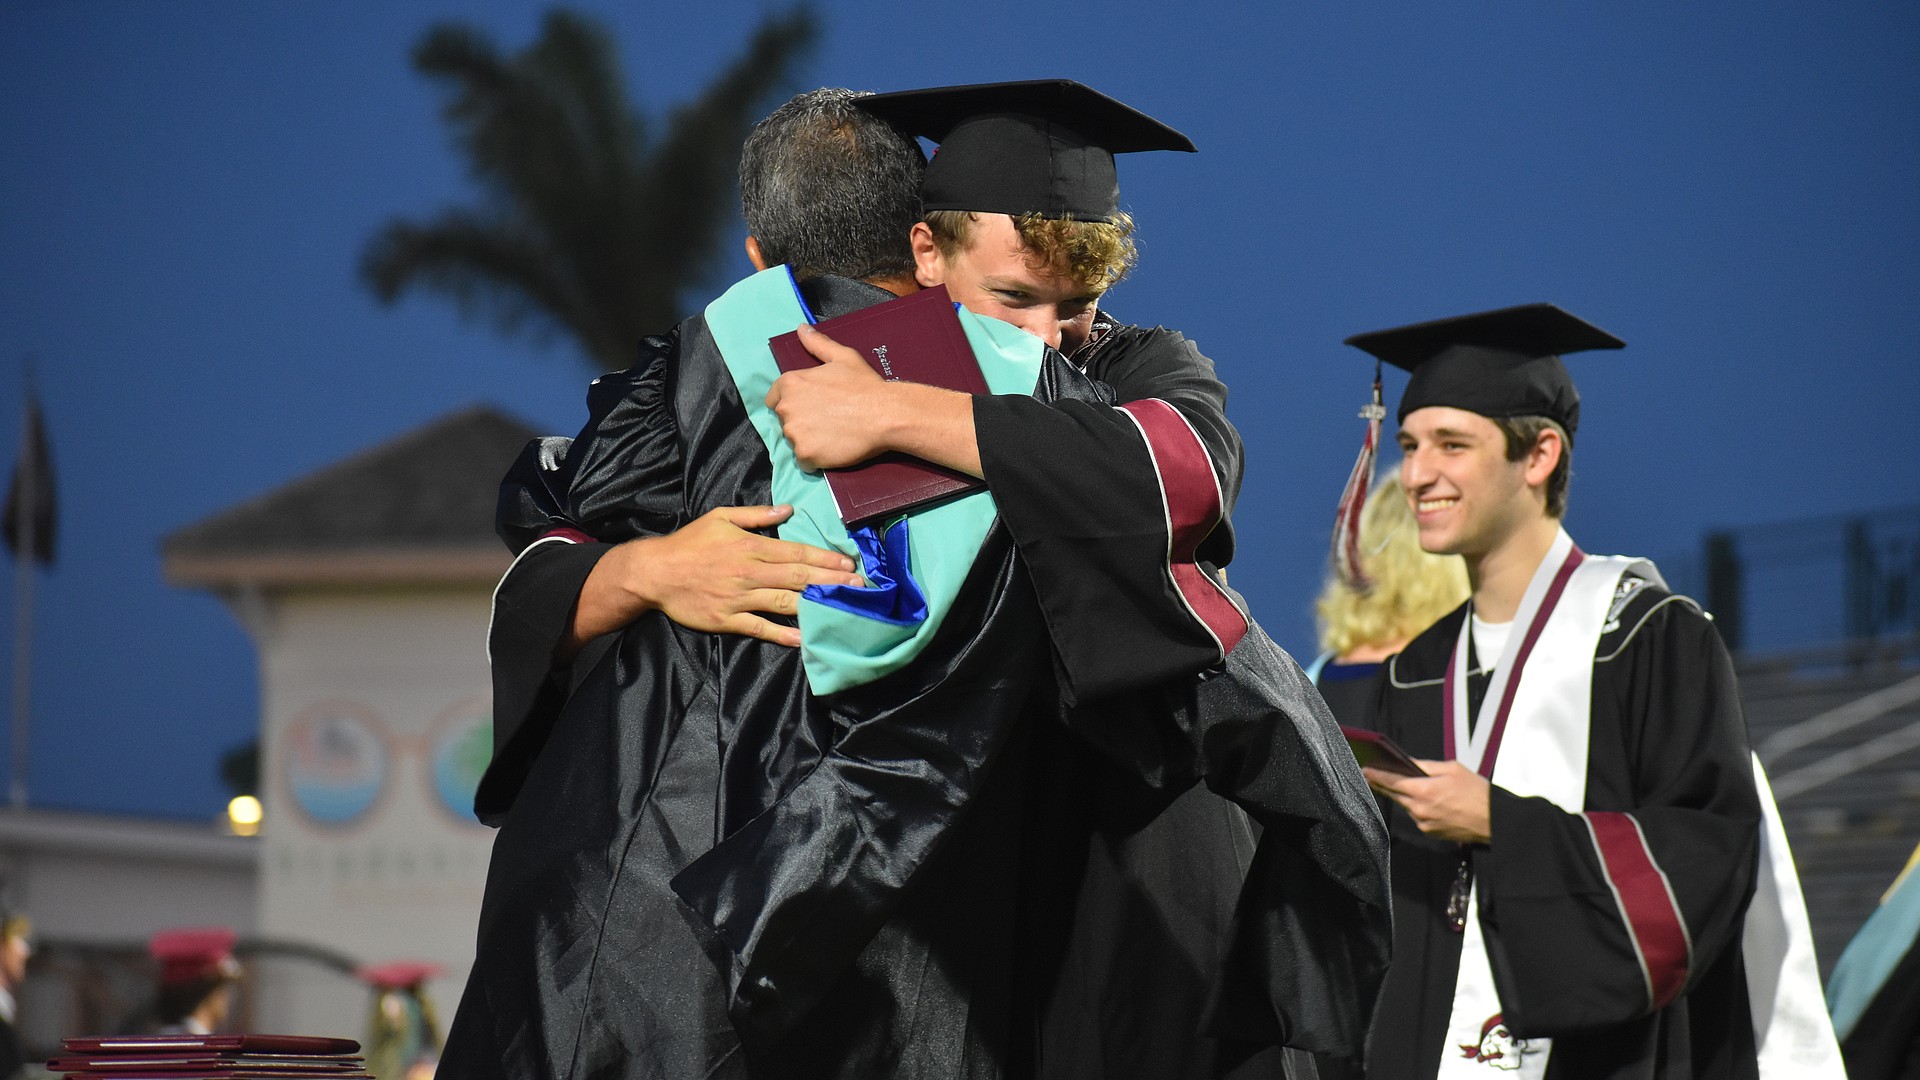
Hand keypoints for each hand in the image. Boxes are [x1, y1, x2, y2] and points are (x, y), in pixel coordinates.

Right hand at [566, 505, 862, 650]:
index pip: (796, 552)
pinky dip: (783, 634)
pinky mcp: (727, 619)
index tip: (849, 563)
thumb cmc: (689, 543)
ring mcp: (739, 598)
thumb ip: (757, 515)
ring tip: (842, 607)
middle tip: (860, 585)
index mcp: (751, 546)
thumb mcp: (721, 517)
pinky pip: (760, 627)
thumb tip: (788, 510)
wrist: (655, 572)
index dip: (825, 559)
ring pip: (784, 601)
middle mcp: (750, 572)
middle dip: (831, 581)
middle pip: (798, 577)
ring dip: (815, 604)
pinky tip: (804, 638)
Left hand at [766, 323, 898, 470]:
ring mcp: (794, 433)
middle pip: (785, 421)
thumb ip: (817, 344)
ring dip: (808, 441)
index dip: (793, 404)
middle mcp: (786, 408)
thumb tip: (801, 328)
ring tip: (833, 435)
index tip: (811, 408)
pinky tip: (833, 449)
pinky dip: (815, 459)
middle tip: (828, 420)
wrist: (885, 414)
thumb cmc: (865, 385)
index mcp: (790, 383)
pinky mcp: (805, 454)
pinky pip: (804, 461)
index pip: (774, 399)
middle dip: (801, 422)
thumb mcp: (842, 357)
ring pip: (794, 441)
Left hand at [1363, 759, 1492, 843]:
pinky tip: (1429, 802)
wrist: (1494, 821)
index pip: (1392, 781)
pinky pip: (1418, 817)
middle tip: (1372, 776)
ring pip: (1406, 806)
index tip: (1365, 770)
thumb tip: (1407, 762)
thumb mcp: (1452, 769)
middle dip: (1384, 785)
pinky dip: (1418, 808)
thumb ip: (1426, 765)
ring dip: (1405, 797)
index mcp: (1424, 790)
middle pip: (1394, 795)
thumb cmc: (1477, 791)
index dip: (1376, 775)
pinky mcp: (1430, 833)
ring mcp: (1424, 823)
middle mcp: (1420, 809)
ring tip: (1410, 786)